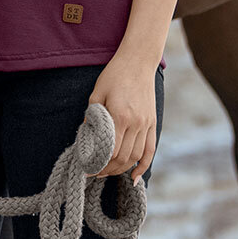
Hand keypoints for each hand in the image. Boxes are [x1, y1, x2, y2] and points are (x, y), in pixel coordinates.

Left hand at [86, 51, 158, 182]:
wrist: (138, 61)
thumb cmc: (114, 75)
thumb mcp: (97, 93)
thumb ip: (92, 117)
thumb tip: (85, 137)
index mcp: (120, 116)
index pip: (109, 151)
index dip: (97, 164)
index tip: (87, 169)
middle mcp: (136, 123)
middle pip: (122, 158)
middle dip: (106, 170)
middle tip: (94, 173)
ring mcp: (146, 124)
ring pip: (135, 157)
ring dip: (121, 169)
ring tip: (108, 172)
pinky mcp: (153, 123)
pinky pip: (150, 150)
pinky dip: (143, 166)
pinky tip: (134, 177)